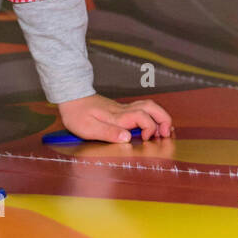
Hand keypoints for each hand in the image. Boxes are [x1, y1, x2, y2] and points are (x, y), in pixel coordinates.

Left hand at [56, 93, 172, 142]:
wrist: (70, 97)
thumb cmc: (77, 114)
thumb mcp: (88, 128)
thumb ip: (108, 132)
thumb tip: (127, 137)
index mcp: (117, 116)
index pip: (143, 117)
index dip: (150, 128)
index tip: (146, 140)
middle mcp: (123, 110)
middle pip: (152, 107)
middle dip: (164, 119)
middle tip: (167, 134)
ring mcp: (123, 109)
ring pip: (149, 106)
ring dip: (160, 117)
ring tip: (164, 131)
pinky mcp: (120, 110)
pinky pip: (142, 109)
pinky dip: (152, 116)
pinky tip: (151, 125)